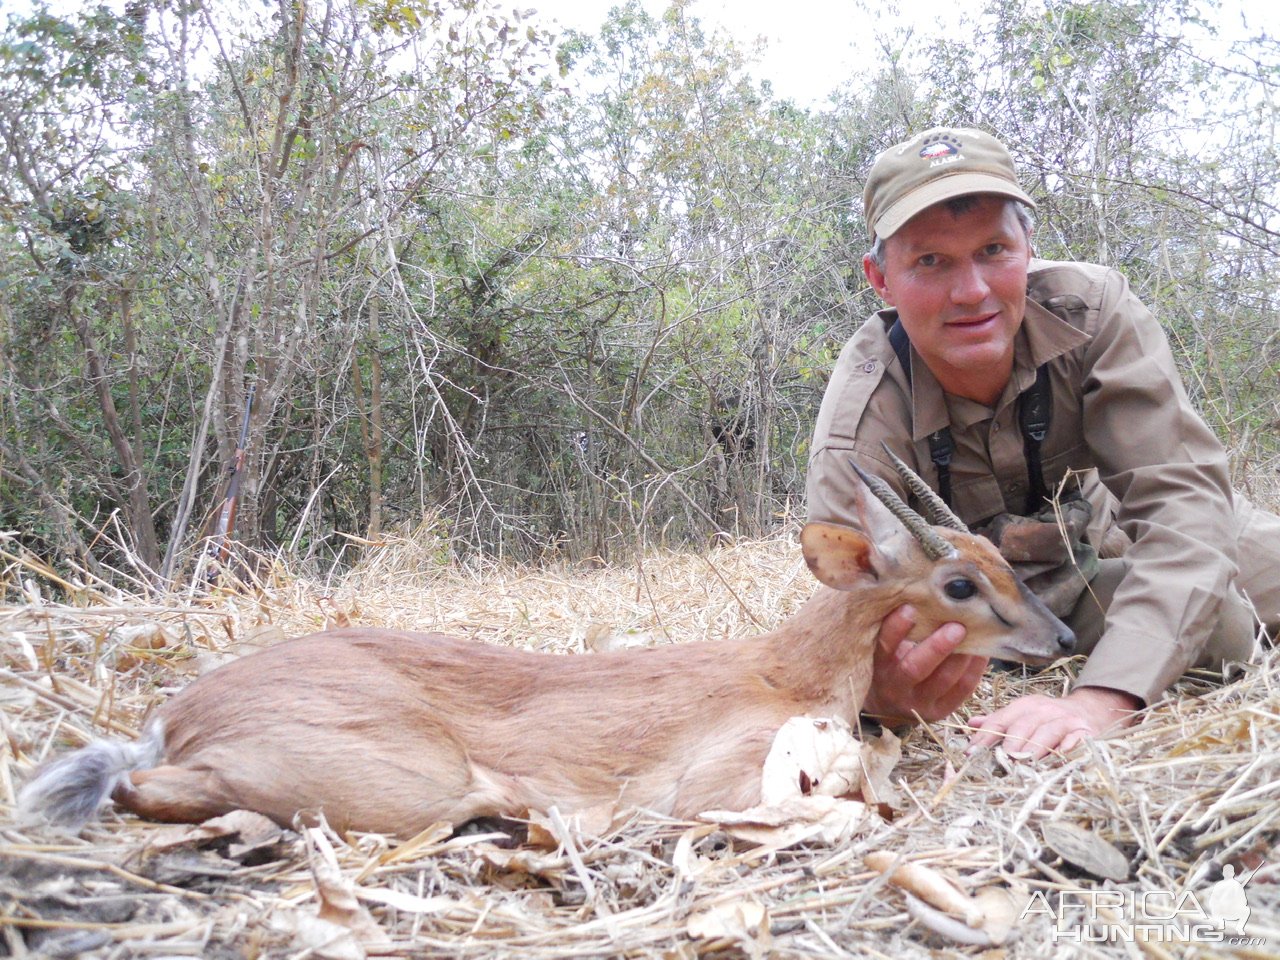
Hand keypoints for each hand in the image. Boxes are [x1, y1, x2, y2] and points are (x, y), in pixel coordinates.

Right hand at [860, 604, 987, 723]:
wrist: (887, 706)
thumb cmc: (886, 665)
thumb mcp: (881, 650)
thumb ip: (892, 629)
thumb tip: (914, 591)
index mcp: (877, 668)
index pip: (884, 647)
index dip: (896, 628)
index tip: (909, 608)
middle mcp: (896, 687)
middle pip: (916, 668)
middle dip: (938, 647)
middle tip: (956, 626)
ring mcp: (920, 703)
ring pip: (944, 679)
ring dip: (962, 656)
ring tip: (976, 633)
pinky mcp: (941, 710)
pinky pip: (962, 688)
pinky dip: (975, 668)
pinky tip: (982, 650)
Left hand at [966, 687, 1140, 758]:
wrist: (1090, 711)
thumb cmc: (1049, 720)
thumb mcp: (1023, 716)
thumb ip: (999, 722)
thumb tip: (971, 723)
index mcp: (1025, 706)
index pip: (1000, 720)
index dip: (984, 737)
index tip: (970, 754)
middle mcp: (1044, 710)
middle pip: (1023, 725)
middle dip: (1011, 743)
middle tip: (1002, 760)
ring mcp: (1066, 720)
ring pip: (1047, 732)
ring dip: (1034, 748)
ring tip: (1024, 763)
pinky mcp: (1086, 732)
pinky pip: (1075, 741)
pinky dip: (1066, 749)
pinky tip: (1059, 759)